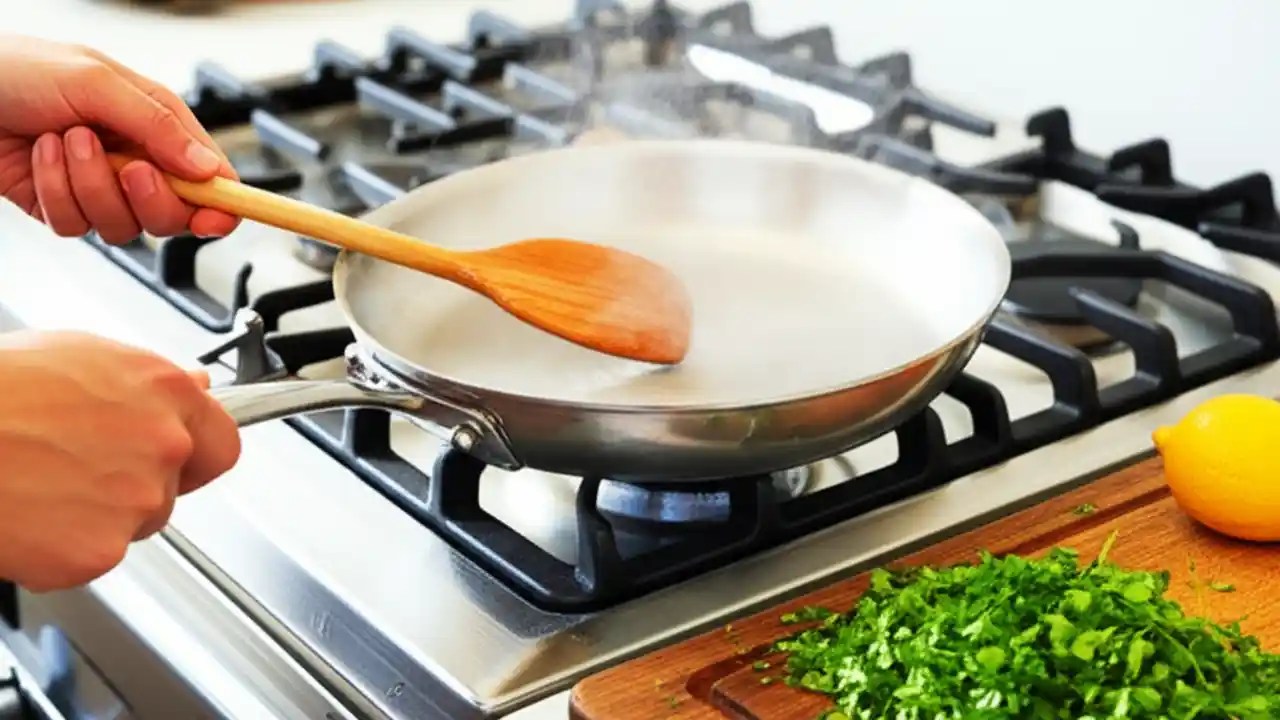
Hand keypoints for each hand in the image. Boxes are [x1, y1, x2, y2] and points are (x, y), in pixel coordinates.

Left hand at [0, 35, 239, 243]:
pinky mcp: (62, 206)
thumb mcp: (97, 81)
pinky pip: (76, 226)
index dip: (221, 202)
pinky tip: (41, 157)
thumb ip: (158, 126)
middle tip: (128, 169)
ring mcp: (98, 187)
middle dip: (149, 198)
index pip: (210, 176)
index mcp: (156, 125)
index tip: (217, 216)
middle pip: (174, 214)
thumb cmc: (15, 67)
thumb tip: (207, 167)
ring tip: (64, 142)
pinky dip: (55, 192)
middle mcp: (133, 159)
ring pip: (123, 226)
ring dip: (89, 186)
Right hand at [0, 331, 240, 590]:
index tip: (184, 462)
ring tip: (39, 483)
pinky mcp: (100, 549)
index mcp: (165, 392)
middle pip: (172, 489)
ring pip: (133, 525)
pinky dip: (60, 549)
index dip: (197, 455)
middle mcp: (163, 445)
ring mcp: (135, 500)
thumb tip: (192, 385)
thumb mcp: (79, 355)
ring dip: (96, 517)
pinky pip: (92, 558)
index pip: (222, 441)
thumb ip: (147, 380)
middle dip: (133, 487)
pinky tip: (28, 513)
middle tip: (74, 470)